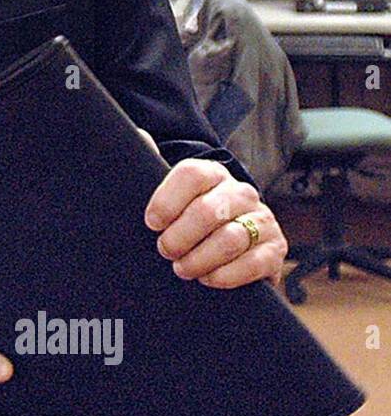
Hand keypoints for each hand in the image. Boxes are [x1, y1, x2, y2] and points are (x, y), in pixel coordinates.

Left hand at [143, 156, 287, 287]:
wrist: (229, 250)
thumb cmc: (189, 221)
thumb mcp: (169, 196)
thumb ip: (152, 165)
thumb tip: (139, 137)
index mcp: (212, 174)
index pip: (191, 175)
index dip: (167, 200)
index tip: (152, 223)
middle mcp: (240, 192)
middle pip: (208, 211)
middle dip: (180, 237)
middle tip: (165, 251)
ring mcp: (262, 220)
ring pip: (230, 239)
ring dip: (200, 259)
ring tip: (182, 268)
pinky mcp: (275, 249)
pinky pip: (254, 263)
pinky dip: (226, 275)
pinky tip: (209, 278)